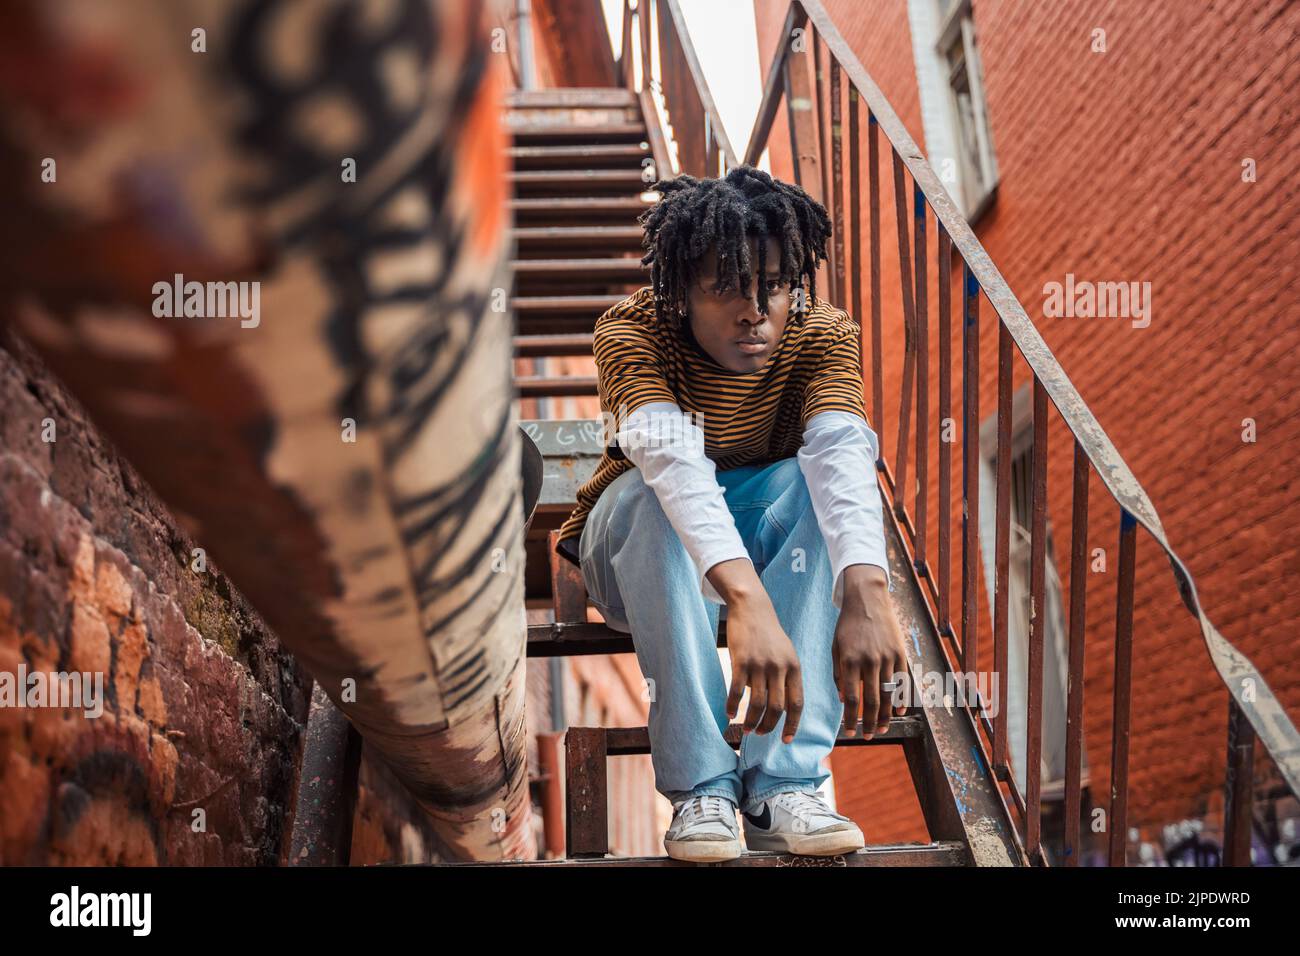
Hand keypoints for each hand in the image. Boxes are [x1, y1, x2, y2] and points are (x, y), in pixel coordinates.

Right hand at [706, 558, 803, 743]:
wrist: (752, 607)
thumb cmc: (769, 634)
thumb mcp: (786, 653)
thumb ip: (785, 678)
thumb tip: (777, 706)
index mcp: (794, 667)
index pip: (797, 703)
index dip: (792, 725)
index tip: (786, 741)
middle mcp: (780, 668)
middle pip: (777, 707)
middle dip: (769, 726)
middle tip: (760, 734)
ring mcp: (760, 664)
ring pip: (757, 703)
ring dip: (752, 721)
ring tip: (747, 729)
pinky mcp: (741, 660)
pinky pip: (736, 690)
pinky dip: (732, 706)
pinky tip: (729, 713)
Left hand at [833, 565, 907, 738]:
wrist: (867, 599)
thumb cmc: (847, 625)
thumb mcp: (836, 647)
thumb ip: (839, 673)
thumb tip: (843, 699)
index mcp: (849, 660)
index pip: (851, 698)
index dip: (851, 718)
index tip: (850, 732)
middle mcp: (869, 660)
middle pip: (871, 700)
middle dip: (869, 723)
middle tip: (868, 737)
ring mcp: (887, 657)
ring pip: (889, 694)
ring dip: (886, 716)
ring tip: (882, 729)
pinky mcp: (900, 653)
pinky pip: (903, 681)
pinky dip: (902, 699)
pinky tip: (900, 712)